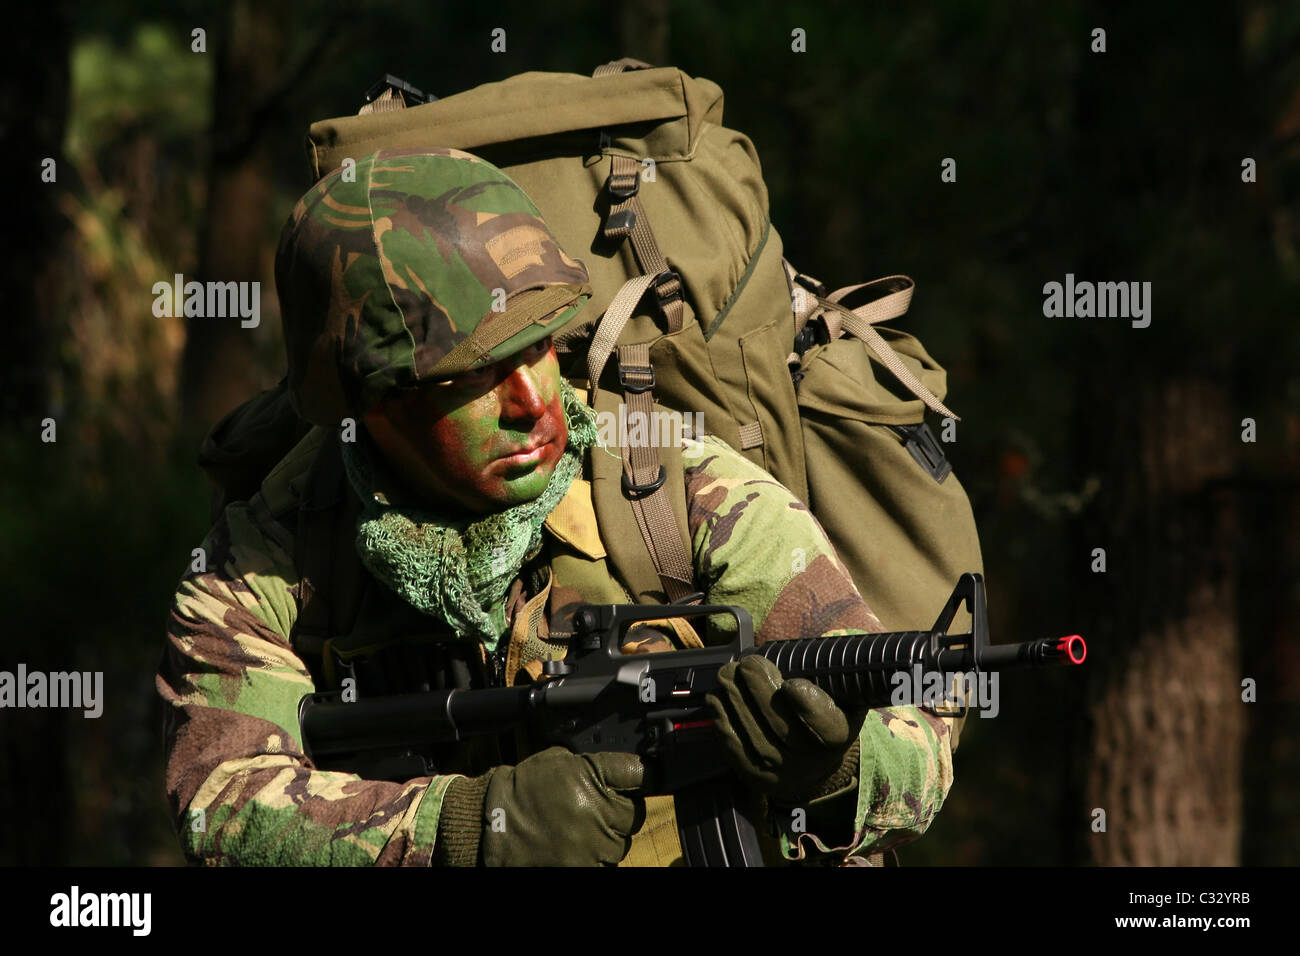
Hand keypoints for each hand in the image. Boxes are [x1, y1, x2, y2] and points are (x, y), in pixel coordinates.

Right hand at [439, 747, 645, 865]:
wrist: (493, 822)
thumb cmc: (525, 789)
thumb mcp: (562, 760)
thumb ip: (596, 765)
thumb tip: (627, 768)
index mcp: (594, 779)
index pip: (638, 774)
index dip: (642, 775)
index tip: (647, 775)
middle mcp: (600, 813)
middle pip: (633, 814)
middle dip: (618, 810)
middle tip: (592, 807)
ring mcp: (595, 846)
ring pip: (621, 842)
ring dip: (607, 835)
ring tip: (577, 828)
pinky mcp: (585, 868)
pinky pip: (605, 862)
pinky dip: (595, 855)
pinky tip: (575, 844)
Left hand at [707, 655, 865, 804]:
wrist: (808, 766)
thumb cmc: (821, 718)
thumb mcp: (841, 698)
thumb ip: (831, 678)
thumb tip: (811, 652)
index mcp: (836, 737)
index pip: (824, 723)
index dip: (807, 703)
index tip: (790, 683)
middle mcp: (809, 761)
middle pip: (781, 725)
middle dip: (758, 688)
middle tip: (747, 663)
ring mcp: (779, 772)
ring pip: (753, 734)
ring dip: (734, 699)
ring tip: (727, 674)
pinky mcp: (753, 775)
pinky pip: (733, 746)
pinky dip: (722, 719)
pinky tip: (718, 697)